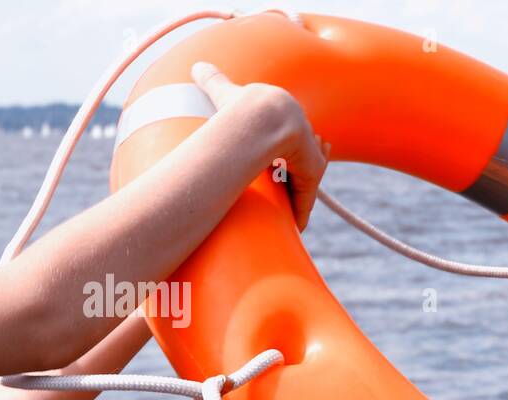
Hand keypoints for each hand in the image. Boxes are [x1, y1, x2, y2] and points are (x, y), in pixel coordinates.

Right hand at [191, 62, 327, 230]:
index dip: (289, 145)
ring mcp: (309, 151)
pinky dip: (302, 211)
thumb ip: (212, 80)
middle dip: (301, 169)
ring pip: (306, 178)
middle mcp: (301, 132)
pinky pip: (308, 194)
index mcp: (283, 114)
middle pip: (303, 156)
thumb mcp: (224, 92)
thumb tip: (195, 65)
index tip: (285, 154)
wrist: (261, 113)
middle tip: (290, 189)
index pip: (290, 132)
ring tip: (291, 217)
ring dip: (301, 196)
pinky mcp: (313, 169)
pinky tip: (297, 227)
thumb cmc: (240, 102)